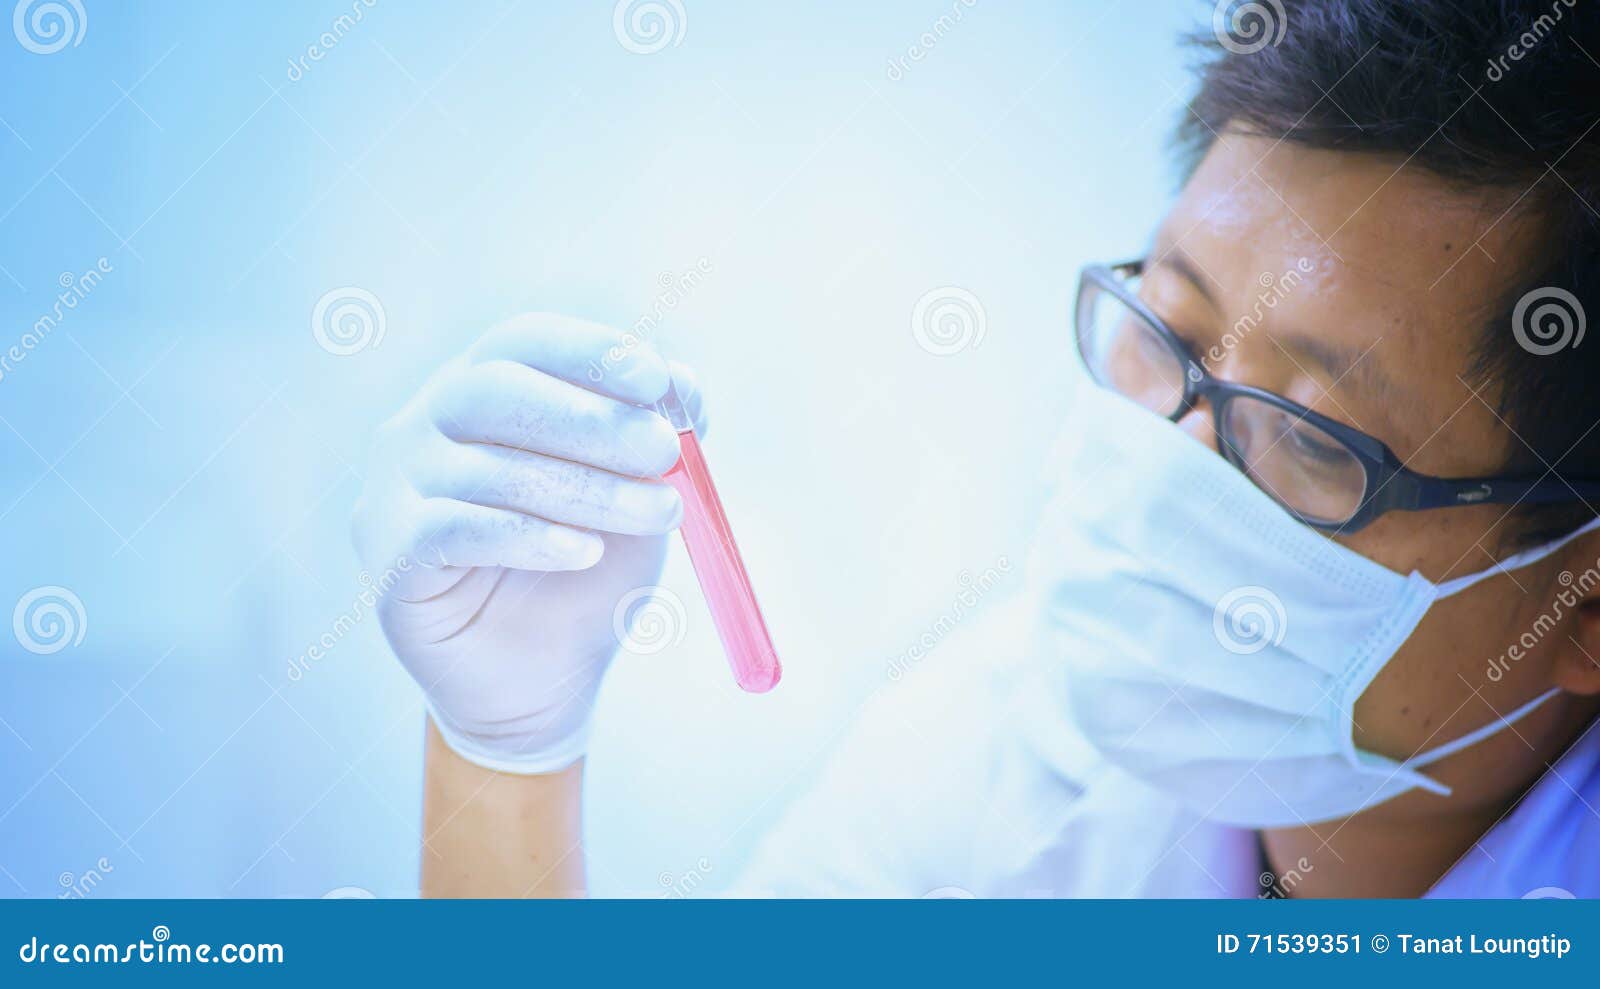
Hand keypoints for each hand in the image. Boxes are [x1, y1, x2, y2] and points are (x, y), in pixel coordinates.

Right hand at [351, 313, 702, 772]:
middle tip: (663, 450)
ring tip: (657, 513)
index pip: (523, 341)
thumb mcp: (637, 497)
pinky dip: (529, 536)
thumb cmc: (585, 574)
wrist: (540, 683)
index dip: (589, 351)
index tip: (656, 380)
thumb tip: (684, 385)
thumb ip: (656, 439)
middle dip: (592, 419)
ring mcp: (395, 486)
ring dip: (585, 487)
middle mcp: (423, 424)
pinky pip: (456, 529)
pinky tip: (584, 553)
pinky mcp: (388, 552)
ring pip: (487, 466)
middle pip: (495, 391)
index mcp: (479, 389)